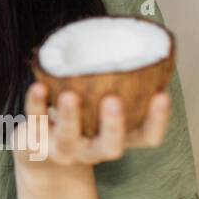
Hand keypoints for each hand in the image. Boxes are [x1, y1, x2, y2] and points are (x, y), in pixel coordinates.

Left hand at [12, 83, 171, 168]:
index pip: (147, 138)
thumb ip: (118, 88)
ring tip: (70, 95)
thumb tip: (140, 47)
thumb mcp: (102, 110)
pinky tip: (38, 86)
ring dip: (70, 117)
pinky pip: (36, 121)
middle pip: (111, 147)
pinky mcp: (37, 142)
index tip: (162, 95)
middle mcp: (94, 150)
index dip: (157, 121)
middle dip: (113, 125)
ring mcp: (65, 150)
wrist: (41, 151)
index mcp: (118, 140)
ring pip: (69, 138)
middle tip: (113, 100)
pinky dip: (36, 103)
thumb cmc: (81, 119)